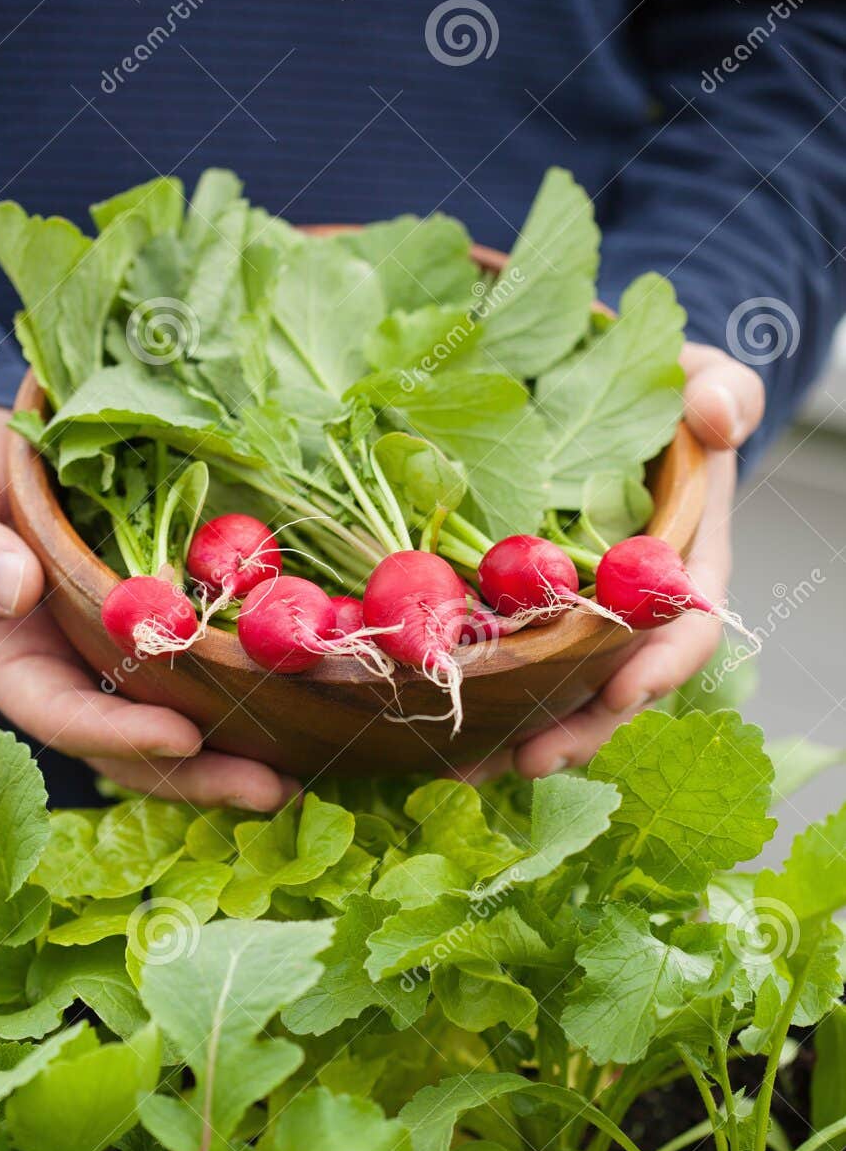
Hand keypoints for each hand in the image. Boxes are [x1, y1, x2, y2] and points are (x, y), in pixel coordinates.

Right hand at [0, 405, 295, 810]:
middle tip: (271, 791)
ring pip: (170, 738)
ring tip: (297, 782)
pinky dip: (243, 712)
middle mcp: (67, 686)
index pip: (66, 718)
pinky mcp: (151, 651)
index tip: (183, 739)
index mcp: (11, 668)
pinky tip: (300, 720)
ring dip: (231, 764)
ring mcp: (111, 675)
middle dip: (200, 776)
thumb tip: (13, 588)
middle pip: (130, 752)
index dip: (122, 736)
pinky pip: (196, 691)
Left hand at [465, 343, 765, 782]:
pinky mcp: (529, 623)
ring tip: (470, 771)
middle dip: (579, 729)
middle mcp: (635, 614)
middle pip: (617, 689)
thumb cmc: (661, 395)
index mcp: (686, 568)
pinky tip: (430, 746)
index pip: (687, 630)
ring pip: (559, 698)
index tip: (627, 691)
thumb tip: (716, 417)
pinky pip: (509, 674)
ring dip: (519, 740)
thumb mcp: (699, 379)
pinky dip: (478, 711)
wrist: (602, 401)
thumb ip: (720, 392)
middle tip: (532, 760)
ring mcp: (581, 626)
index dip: (661, 664)